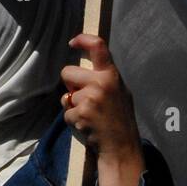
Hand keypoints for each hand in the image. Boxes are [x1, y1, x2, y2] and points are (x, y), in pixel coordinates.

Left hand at [60, 34, 143, 185]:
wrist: (121, 145)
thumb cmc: (119, 118)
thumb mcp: (119, 92)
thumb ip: (103, 79)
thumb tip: (84, 68)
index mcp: (112, 75)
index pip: (98, 47)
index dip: (83, 40)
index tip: (73, 41)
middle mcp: (101, 83)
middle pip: (67, 72)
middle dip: (71, 86)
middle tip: (86, 99)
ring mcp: (90, 99)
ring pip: (65, 95)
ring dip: (73, 106)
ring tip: (91, 115)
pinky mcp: (80, 113)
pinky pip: (65, 112)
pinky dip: (72, 120)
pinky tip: (87, 125)